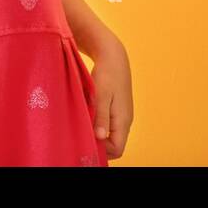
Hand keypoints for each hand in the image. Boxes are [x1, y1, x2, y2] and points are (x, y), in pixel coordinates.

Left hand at [89, 35, 132, 159]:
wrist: (114, 56)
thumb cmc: (107, 74)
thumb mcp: (101, 95)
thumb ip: (101, 117)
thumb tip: (99, 137)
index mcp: (123, 120)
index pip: (117, 149)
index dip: (102, 151)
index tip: (86, 142)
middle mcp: (125, 120)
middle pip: (114, 145)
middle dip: (99, 145)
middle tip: (82, 135)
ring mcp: (122, 115)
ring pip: (111, 135)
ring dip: (97, 135)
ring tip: (83, 125)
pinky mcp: (117, 109)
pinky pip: (109, 126)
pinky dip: (98, 126)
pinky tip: (87, 117)